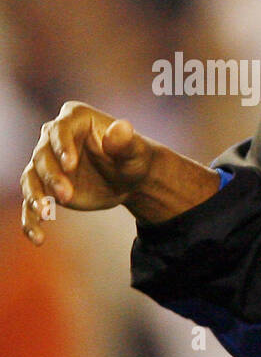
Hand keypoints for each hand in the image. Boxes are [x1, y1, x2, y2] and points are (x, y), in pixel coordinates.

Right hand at [20, 102, 155, 243]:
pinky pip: (32, 202)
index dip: (62, 147)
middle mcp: (53, 137)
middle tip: (67, 197)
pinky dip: (32, 220)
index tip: (70, 166)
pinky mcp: (45, 186)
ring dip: (35, 197)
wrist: (130, 179)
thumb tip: (121, 128)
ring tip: (45, 214)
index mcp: (75, 118)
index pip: (59, 130)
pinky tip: (37, 237)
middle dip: (52, 177)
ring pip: (31, 178)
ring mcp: (47, 162)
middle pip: (42, 156)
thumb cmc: (134, 158)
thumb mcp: (135, 152)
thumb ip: (125, 142)